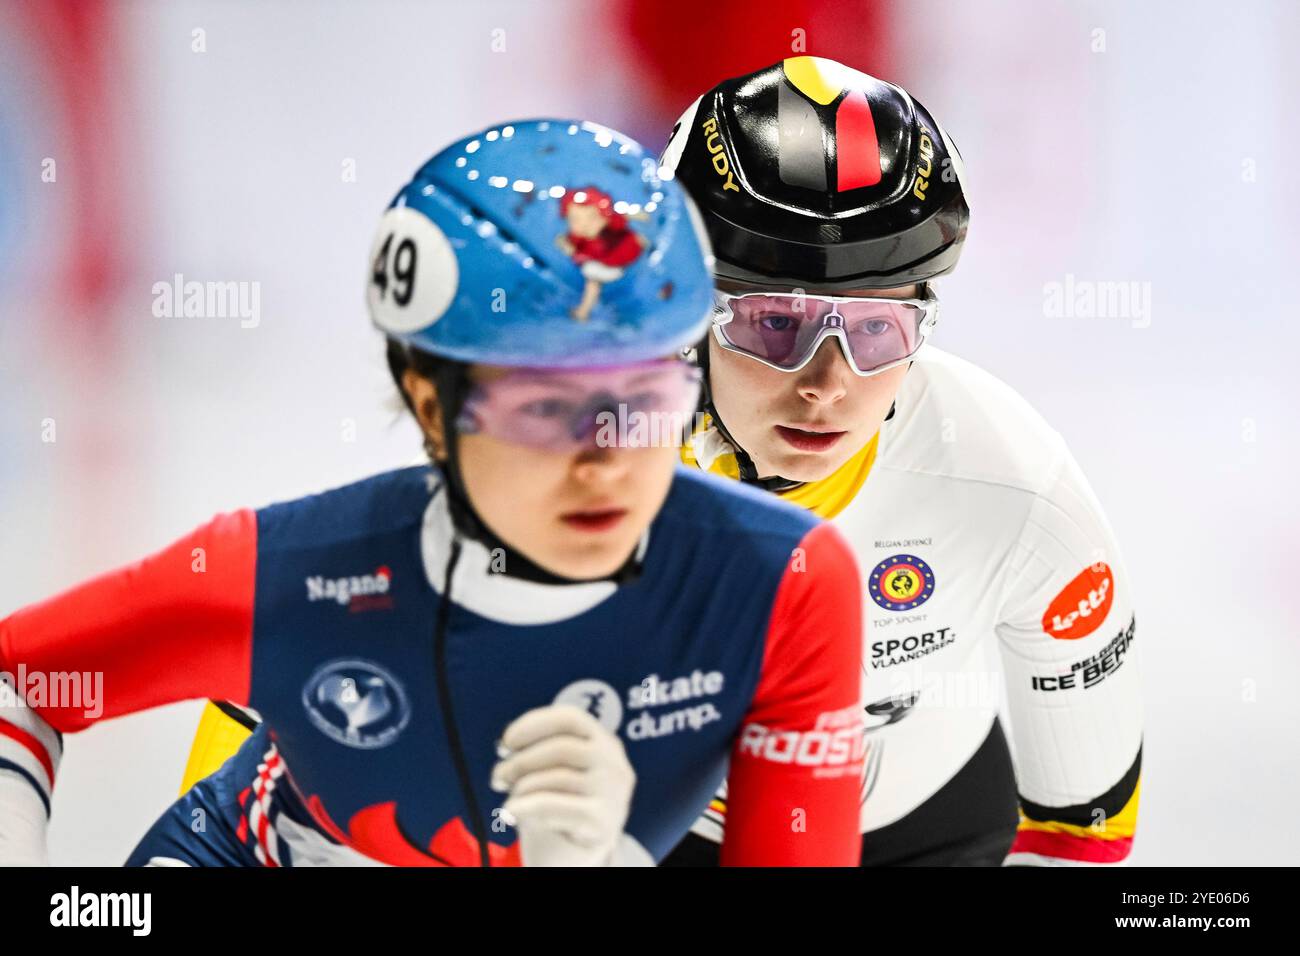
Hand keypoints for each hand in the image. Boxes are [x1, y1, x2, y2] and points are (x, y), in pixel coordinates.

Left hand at [491, 704, 635, 866]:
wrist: (574, 859)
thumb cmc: (560, 809)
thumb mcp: (554, 773)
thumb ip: (539, 753)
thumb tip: (508, 747)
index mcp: (606, 743)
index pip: (571, 718)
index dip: (534, 724)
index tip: (507, 742)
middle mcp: (616, 765)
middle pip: (562, 747)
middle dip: (521, 761)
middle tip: (498, 776)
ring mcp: (613, 795)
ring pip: (556, 777)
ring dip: (522, 787)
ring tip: (509, 798)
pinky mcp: (603, 823)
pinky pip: (553, 805)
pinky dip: (525, 806)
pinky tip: (511, 811)